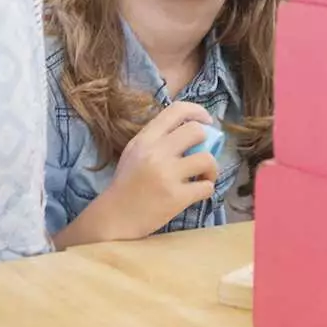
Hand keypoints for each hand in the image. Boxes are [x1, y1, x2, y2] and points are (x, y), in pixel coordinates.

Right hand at [99, 101, 220, 239]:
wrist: (115, 217)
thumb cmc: (126, 184)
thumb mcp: (134, 152)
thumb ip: (157, 139)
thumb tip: (192, 130)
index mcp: (145, 138)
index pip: (177, 110)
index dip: (198, 111)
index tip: (206, 122)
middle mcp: (156, 152)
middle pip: (196, 132)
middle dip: (207, 143)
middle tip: (202, 155)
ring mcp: (167, 174)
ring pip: (207, 159)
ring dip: (211, 169)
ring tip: (204, 176)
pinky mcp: (176, 197)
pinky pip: (207, 187)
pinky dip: (207, 189)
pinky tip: (198, 192)